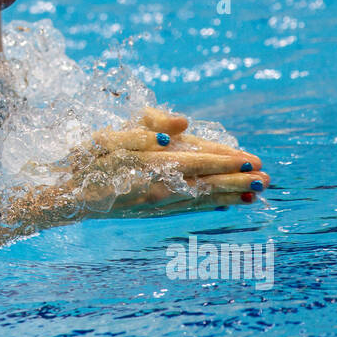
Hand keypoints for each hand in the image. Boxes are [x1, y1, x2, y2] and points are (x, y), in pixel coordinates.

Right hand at [73, 107, 268, 206]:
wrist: (68, 199)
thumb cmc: (88, 161)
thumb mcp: (109, 135)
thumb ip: (146, 127)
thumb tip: (182, 124)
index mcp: (153, 166)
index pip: (198, 161)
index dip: (225, 160)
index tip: (251, 160)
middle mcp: (161, 188)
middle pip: (207, 184)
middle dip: (238, 181)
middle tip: (267, 179)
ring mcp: (160, 204)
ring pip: (203, 199)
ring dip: (232, 195)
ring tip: (257, 195)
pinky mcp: (156, 212)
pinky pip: (190, 208)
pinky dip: (212, 206)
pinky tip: (228, 205)